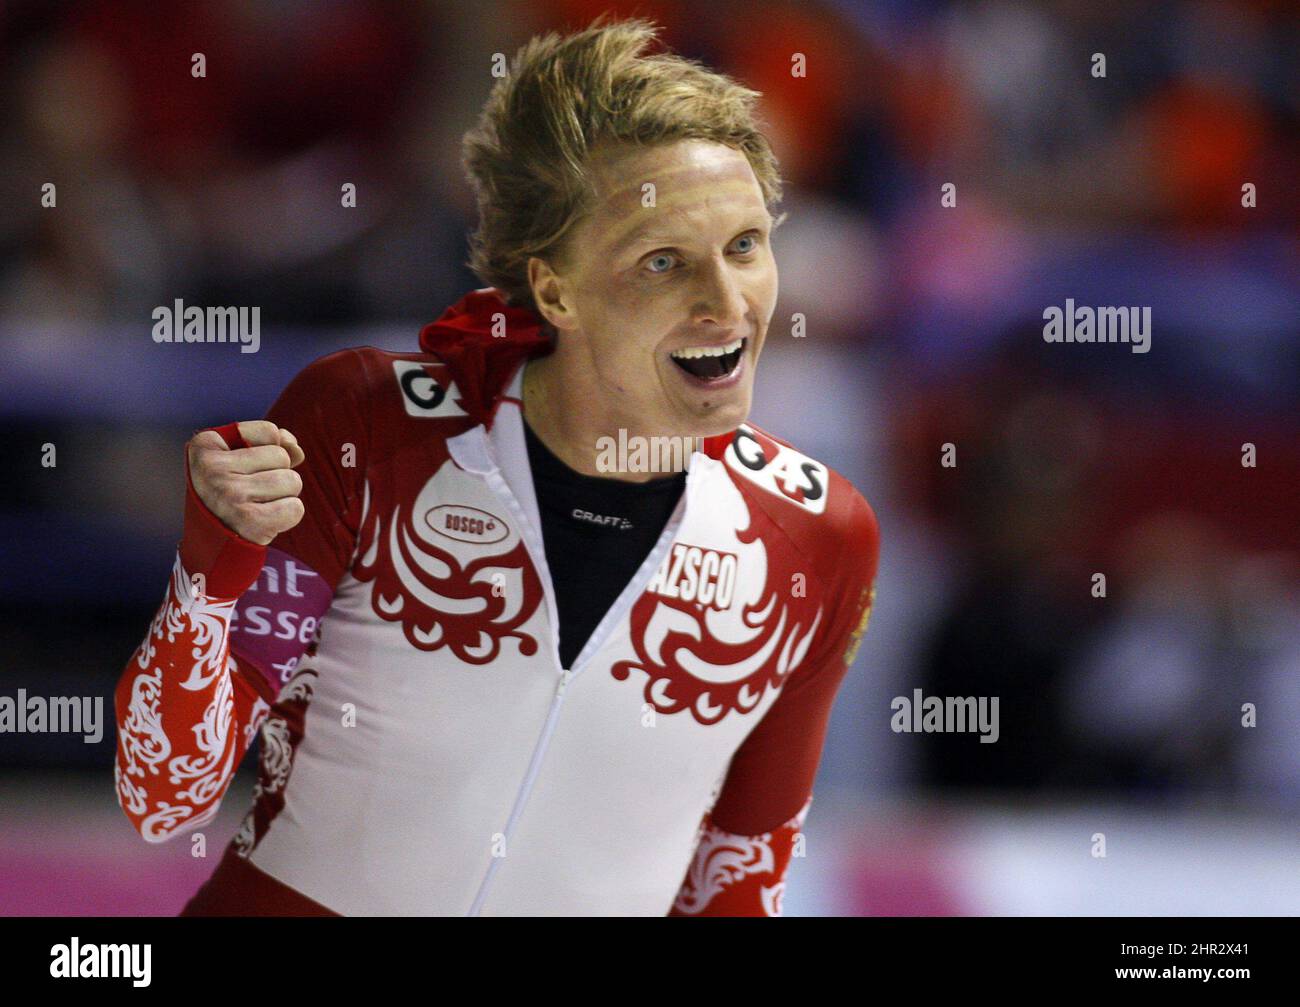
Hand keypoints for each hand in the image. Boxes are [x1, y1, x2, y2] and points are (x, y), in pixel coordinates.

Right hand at [187, 421, 305, 544]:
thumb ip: (271, 441)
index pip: (270, 432)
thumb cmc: (231, 489)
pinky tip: (267, 519)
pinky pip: (296, 508)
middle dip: (277, 473)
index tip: (245, 467)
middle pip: (283, 457)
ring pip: (292, 481)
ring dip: (285, 495)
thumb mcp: (239, 455)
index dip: (269, 450)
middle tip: (252, 491)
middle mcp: (213, 468)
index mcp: (205, 443)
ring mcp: (230, 494)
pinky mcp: (248, 520)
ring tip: (259, 504)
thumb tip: (296, 449)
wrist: (213, 538)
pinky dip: (289, 514)